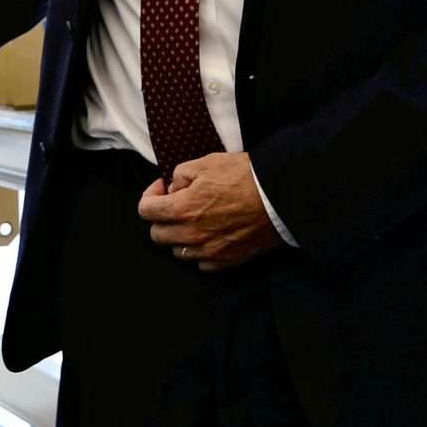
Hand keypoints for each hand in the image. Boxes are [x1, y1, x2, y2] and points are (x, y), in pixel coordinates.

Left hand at [136, 151, 284, 272]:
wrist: (282, 196)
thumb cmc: (246, 177)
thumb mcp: (206, 163)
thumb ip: (180, 175)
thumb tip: (173, 187)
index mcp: (183, 209)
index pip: (145, 211)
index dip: (151, 195)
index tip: (164, 188)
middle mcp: (192, 235)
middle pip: (157, 234)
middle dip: (162, 217)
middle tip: (177, 204)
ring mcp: (210, 251)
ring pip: (178, 251)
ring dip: (180, 236)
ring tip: (195, 220)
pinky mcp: (228, 260)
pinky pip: (201, 263)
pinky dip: (201, 251)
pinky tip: (210, 235)